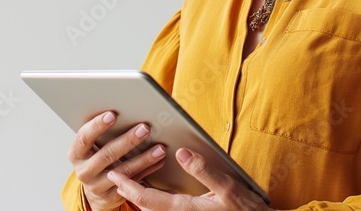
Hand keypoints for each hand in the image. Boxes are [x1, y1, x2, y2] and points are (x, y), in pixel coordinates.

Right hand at [67, 111, 167, 210]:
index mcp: (76, 153)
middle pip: (107, 154)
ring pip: (124, 171)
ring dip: (144, 158)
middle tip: (145, 128)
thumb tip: (126, 109)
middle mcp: (84, 171)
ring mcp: (98, 186)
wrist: (95, 189)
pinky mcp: (113, 197)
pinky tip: (159, 160)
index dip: (97, 126)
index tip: (112, 114)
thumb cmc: (96, 157)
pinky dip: (149, 169)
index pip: (84, 137)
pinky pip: (133, 183)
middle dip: (128, 140)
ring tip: (160, 148)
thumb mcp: (92, 146)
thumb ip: (101, 132)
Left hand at [107, 148, 272, 210]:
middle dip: (129, 193)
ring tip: (129, 183)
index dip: (128, 187)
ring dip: (140, 198)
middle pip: (146, 207)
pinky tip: (154, 194)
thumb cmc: (246, 210)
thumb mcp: (229, 187)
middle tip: (114, 175)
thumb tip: (182, 153)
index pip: (147, 200)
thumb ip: (205, 171)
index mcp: (185, 209)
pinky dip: (154, 203)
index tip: (114, 175)